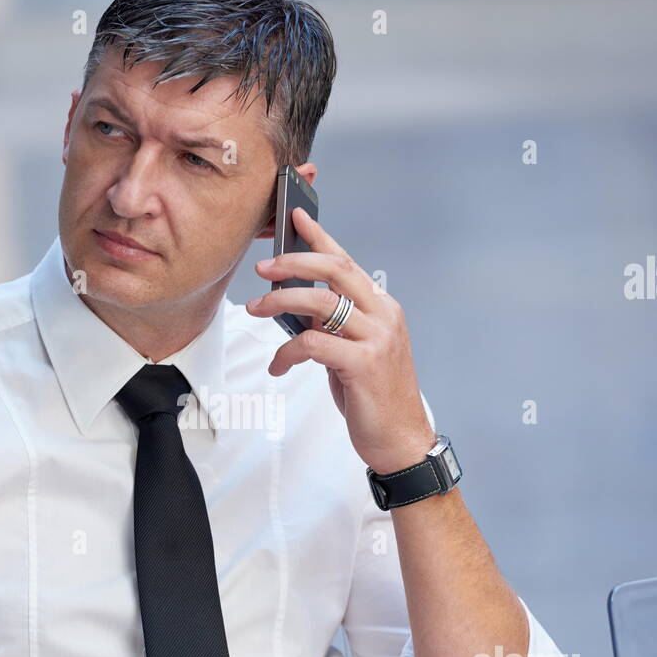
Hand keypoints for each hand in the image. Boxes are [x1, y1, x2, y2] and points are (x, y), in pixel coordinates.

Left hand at [246, 205, 435, 473]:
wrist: (400, 440)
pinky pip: (313, 344)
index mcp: (382, 307)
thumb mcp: (352, 352)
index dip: (320, 236)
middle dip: (293, 263)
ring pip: (320, 303)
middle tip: (262, 268)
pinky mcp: (364, 364)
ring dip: (280, 303)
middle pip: (335, 270)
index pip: (347, 262)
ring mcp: (378, 338)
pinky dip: (287, 351)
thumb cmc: (374, 397)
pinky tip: (278, 365)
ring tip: (255, 310)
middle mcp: (384, 316)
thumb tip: (295, 307)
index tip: (295, 216)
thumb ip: (332, 326)